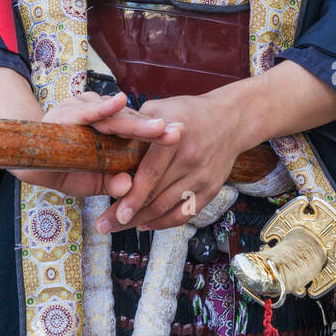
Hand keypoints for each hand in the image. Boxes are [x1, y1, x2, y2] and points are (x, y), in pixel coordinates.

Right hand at [11, 90, 181, 200]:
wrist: (25, 158)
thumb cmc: (62, 167)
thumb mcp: (90, 180)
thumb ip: (109, 182)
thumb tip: (128, 187)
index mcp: (109, 132)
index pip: (138, 132)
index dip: (158, 134)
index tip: (182, 136)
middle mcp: (99, 117)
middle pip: (132, 123)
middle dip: (156, 130)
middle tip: (179, 132)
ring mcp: (84, 111)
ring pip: (114, 119)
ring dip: (136, 123)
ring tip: (160, 128)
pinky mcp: (67, 113)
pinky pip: (87, 111)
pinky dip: (102, 108)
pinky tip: (119, 101)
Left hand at [93, 89, 244, 234]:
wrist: (231, 119)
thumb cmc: (189, 112)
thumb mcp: (161, 108)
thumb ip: (135, 124)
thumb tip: (106, 137)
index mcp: (175, 137)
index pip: (150, 173)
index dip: (131, 196)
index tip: (114, 213)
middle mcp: (190, 159)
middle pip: (156, 197)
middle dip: (128, 215)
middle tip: (104, 226)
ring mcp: (202, 177)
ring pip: (167, 210)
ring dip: (142, 222)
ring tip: (120, 227)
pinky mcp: (211, 190)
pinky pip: (185, 214)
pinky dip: (163, 223)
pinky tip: (146, 224)